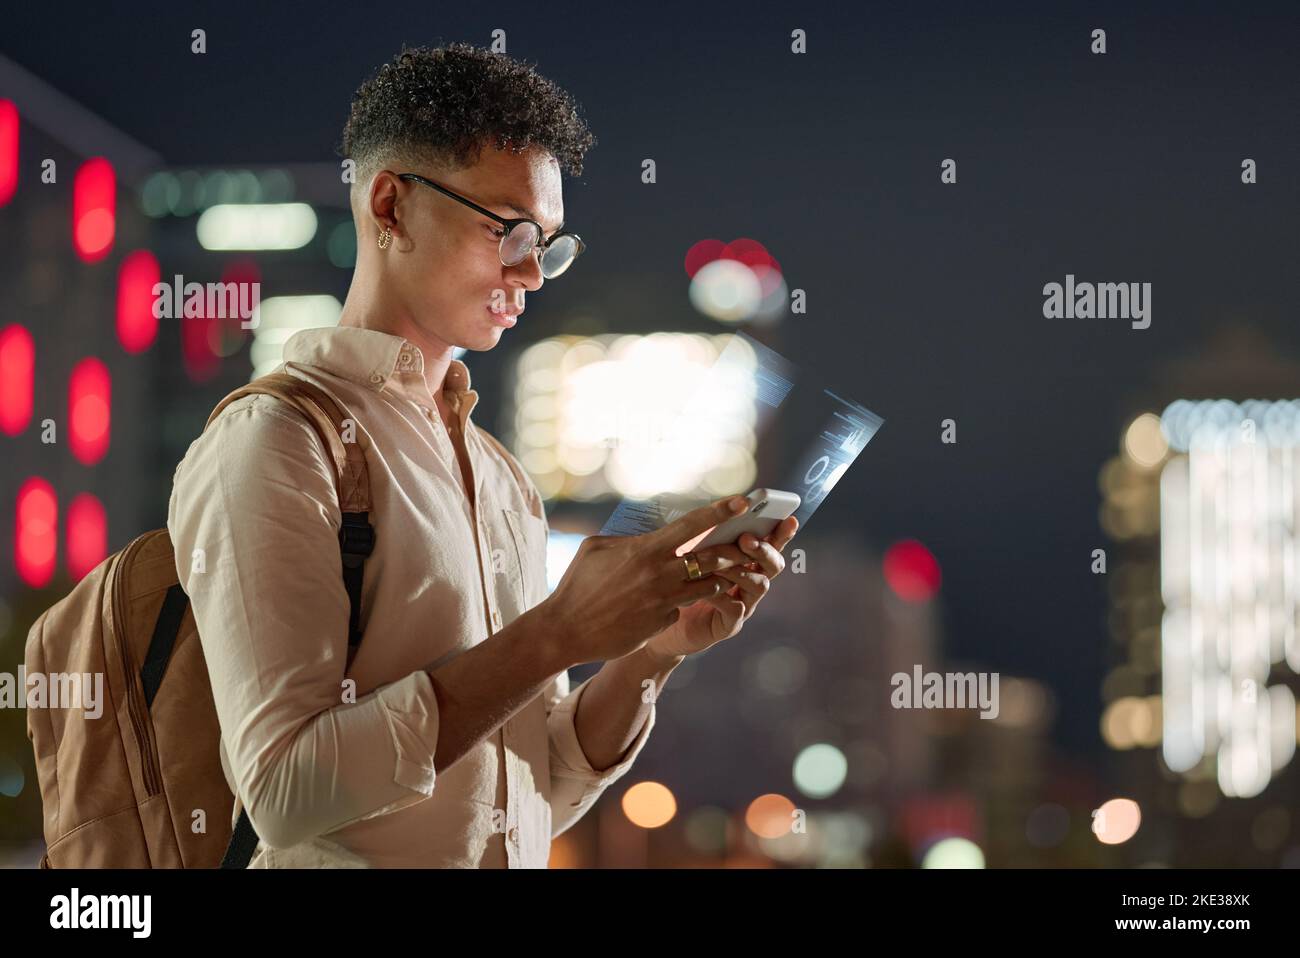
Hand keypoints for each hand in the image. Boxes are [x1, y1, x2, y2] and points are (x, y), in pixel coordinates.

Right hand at [537, 495, 758, 667]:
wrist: (565, 631)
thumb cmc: (578, 585)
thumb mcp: (596, 548)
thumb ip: (629, 539)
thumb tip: (648, 534)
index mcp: (645, 550)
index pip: (691, 526)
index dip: (719, 512)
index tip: (742, 501)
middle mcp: (659, 575)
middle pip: (711, 557)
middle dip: (734, 550)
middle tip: (748, 544)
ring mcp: (663, 601)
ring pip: (708, 585)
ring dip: (718, 577)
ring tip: (724, 572)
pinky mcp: (662, 623)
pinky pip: (683, 607)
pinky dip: (684, 602)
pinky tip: (677, 601)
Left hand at [645, 514, 798, 659]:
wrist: (664, 619)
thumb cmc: (681, 581)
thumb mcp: (694, 553)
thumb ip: (709, 536)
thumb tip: (718, 510)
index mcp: (746, 560)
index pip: (770, 543)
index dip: (781, 532)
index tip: (788, 519)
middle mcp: (751, 581)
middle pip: (773, 564)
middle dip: (763, 549)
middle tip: (747, 539)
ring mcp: (744, 604)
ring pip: (759, 585)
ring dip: (742, 571)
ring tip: (720, 564)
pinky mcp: (730, 624)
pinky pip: (736, 610)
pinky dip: (723, 597)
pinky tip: (708, 591)